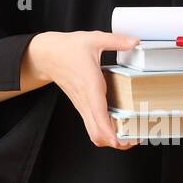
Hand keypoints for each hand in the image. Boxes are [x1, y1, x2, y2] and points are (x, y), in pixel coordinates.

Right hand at [25, 31, 140, 149]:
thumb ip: (116, 40)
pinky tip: (118, 125)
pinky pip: (93, 126)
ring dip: (111, 140)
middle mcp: (86, 101)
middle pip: (98, 135)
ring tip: (130, 135)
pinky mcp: (82, 106)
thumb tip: (135, 41)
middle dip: (117, 143)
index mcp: (90, 86)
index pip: (99, 117)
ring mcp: (83, 106)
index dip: (111, 133)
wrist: (46, 55)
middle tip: (136, 137)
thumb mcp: (93, 39)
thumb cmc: (67, 48)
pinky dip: (105, 132)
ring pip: (94, 134)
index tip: (124, 139)